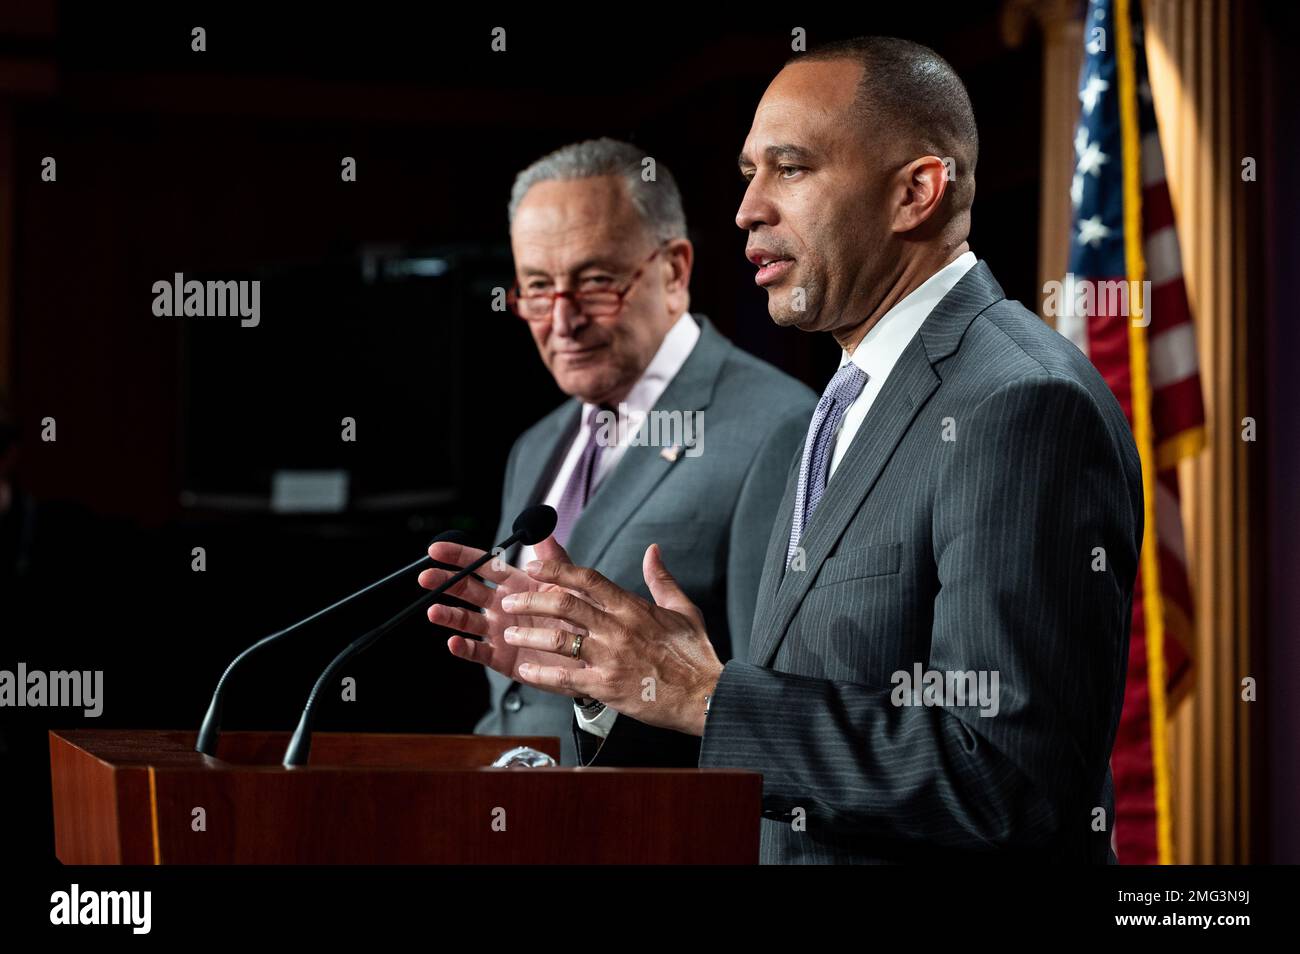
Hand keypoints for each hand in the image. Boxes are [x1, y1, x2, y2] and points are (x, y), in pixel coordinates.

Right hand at [418, 535, 587, 694]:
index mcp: (516, 584)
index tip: (436, 549)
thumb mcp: (569, 587)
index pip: (483, 565)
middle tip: (425, 577)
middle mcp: (503, 606)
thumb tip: (544, 530)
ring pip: (467, 621)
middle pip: (468, 590)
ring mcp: (500, 632)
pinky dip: (465, 648)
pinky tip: (453, 642)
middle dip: (446, 582)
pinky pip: (479, 652)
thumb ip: (554, 562)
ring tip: (434, 611)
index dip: (460, 556)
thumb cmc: (579, 618)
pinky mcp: (502, 658)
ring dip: (450, 616)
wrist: (590, 656)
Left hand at [499, 543, 722, 735]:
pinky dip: (542, 674)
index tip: (534, 567)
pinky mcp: (607, 686)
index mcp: (632, 607)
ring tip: (510, 632)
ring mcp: (611, 658)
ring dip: (530, 634)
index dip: (557, 570)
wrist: (705, 695)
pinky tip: (525, 671)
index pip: (588, 579)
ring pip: (560, 639)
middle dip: (531, 599)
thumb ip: (662, 579)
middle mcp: (618, 628)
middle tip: (510, 600)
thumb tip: (653, 551)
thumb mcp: (684, 609)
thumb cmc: (695, 655)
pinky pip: (566, 678)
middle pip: (565, 604)